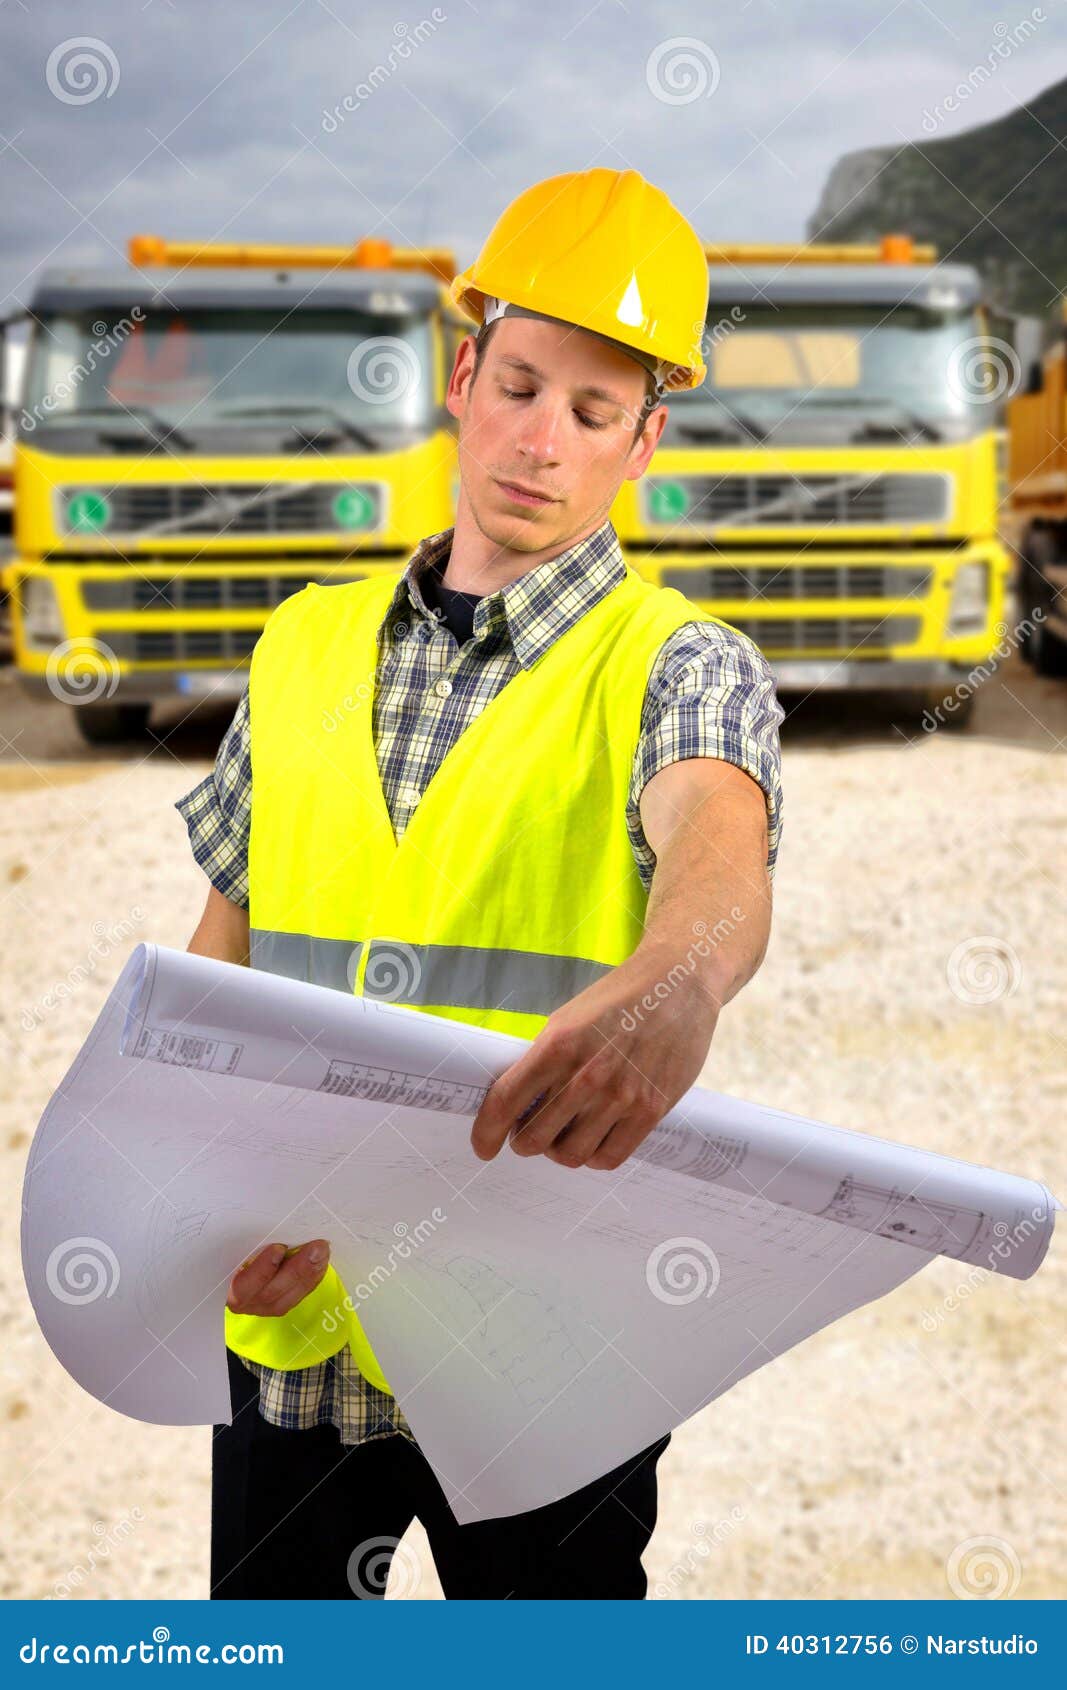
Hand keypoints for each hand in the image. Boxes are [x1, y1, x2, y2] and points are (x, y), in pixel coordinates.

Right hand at [226, 1239, 329, 1315]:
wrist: (230, 1255)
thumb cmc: (232, 1242)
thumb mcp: (235, 1237)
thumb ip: (247, 1234)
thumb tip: (258, 1205)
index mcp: (224, 1283)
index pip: (241, 1284)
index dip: (261, 1269)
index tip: (279, 1249)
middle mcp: (240, 1300)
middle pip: (269, 1292)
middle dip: (296, 1269)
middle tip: (317, 1246)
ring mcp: (260, 1306)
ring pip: (287, 1298)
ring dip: (309, 1274)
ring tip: (323, 1252)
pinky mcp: (278, 1304)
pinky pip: (297, 1296)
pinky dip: (312, 1278)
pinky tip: (322, 1262)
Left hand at [469, 946, 721, 1171]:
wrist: (678, 983)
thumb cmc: (619, 998)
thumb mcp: (568, 1018)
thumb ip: (543, 1060)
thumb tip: (517, 1103)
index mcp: (558, 1044)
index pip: (506, 1102)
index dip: (487, 1132)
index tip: (483, 1146)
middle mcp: (587, 1075)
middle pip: (534, 1138)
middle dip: (524, 1141)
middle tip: (529, 1133)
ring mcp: (621, 1096)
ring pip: (571, 1154)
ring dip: (558, 1151)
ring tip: (564, 1135)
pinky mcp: (651, 1110)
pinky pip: (609, 1157)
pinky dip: (593, 1157)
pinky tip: (593, 1140)